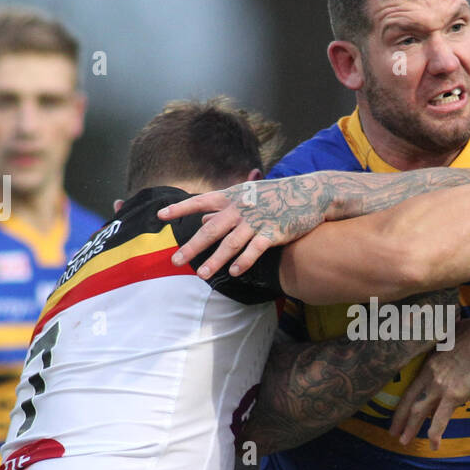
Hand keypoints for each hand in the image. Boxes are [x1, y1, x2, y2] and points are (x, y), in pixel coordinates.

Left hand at [160, 176, 331, 276]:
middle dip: (192, 246)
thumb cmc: (275, 195)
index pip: (200, 201)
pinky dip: (244, 261)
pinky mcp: (273, 232)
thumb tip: (202, 217)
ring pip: (230, 243)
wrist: (309, 194)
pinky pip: (255, 249)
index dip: (180, 208)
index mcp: (232, 196)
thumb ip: (224, 208)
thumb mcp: (247, 195)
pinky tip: (233, 272)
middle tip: (175, 261)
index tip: (160, 215)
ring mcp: (257, 220)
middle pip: (211, 229)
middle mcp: (241, 208)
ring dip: (215, 260)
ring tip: (202, 275)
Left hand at [389, 334, 469, 449]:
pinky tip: (434, 446)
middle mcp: (430, 376)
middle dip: (400, 419)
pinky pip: (441, 419)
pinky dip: (435, 433)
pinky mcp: (455, 394)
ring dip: (410, 428)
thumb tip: (444, 343)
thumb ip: (442, 342)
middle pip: (409, 401)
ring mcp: (441, 386)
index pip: (410, 387)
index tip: (397, 413)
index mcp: (429, 363)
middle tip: (393, 433)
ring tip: (404, 442)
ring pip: (419, 412)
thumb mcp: (450, 333)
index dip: (402, 402)